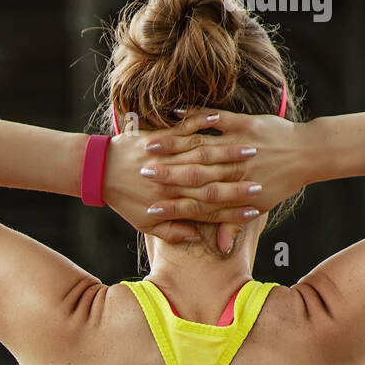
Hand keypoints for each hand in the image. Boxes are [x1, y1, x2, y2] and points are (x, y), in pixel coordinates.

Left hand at [102, 116, 266, 245]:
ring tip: (254, 152)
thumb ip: (172, 233)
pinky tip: (226, 126)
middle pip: (212, 182)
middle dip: (241, 182)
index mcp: (171, 204)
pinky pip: (186, 131)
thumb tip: (196, 239)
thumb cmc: (123, 200)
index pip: (210, 209)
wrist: (100, 173)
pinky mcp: (162, 138)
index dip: (234, 210)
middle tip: (264, 181)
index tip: (256, 208)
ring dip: (231, 154)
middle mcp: (171, 182)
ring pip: (204, 156)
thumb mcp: (145, 225)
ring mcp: (167, 158)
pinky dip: (207, 129)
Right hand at [122, 107, 305, 252]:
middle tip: (140, 174)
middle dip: (164, 175)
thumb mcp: (258, 207)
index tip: (149, 207)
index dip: (172, 206)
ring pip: (200, 147)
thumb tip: (220, 247)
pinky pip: (218, 118)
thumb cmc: (281, 183)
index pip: (196, 203)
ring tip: (150, 145)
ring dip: (173, 145)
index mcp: (233, 192)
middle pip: (192, 175)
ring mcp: (238, 145)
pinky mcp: (245, 124)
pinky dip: (198, 116)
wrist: (307, 155)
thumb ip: (232, 224)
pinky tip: (177, 113)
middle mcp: (233, 170)